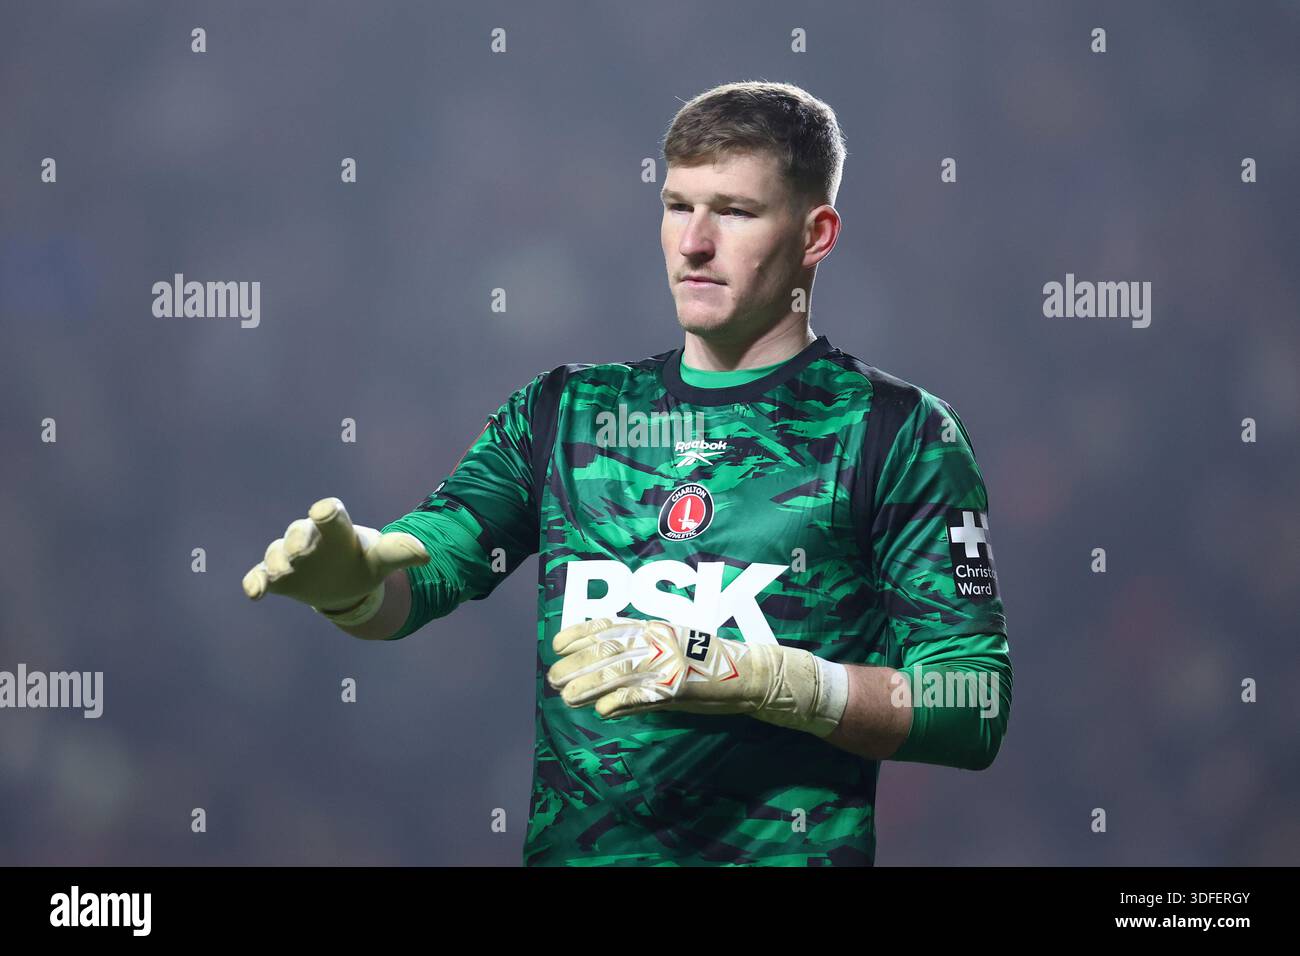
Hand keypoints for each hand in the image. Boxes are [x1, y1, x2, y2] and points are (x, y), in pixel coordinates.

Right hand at [241, 497, 428, 613]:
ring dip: (278, 561)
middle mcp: (310, 537)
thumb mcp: (382, 560)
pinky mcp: (276, 578)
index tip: (324, 512)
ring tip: (284, 572)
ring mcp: (289, 557)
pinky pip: (259, 576)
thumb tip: (425, 553)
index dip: (327, 513)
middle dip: (299, 540)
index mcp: (337, 529)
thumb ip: (399, 551)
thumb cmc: (363, 562)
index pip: (331, 514)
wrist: (343, 582)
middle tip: (303, 551)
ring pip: (277, 552)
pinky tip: (255, 593)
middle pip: (299, 532)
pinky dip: (255, 582)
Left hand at [546, 617, 847, 736]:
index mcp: (656, 627)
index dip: (581, 633)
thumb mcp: (673, 651)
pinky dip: (621, 702)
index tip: (557, 643)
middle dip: (577, 663)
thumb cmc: (710, 664)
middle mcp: (659, 639)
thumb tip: (605, 671)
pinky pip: (644, 695)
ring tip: (566, 696)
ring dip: (590, 684)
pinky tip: (602, 711)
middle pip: (608, 649)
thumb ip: (640, 659)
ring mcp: (669, 662)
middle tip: (552, 677)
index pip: (611, 625)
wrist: (752, 674)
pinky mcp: (679, 686)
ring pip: (619, 671)